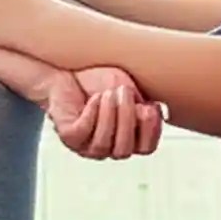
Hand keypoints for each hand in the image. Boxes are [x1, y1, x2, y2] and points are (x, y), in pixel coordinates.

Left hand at [43, 68, 163, 159]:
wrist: (69, 70)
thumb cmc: (98, 81)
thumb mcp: (128, 89)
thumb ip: (141, 104)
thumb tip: (150, 114)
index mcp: (128, 138)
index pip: (146, 149)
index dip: (151, 130)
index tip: (150, 106)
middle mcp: (109, 147)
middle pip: (125, 149)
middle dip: (127, 119)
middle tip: (124, 92)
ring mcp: (87, 146)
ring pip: (103, 144)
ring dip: (108, 115)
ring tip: (107, 93)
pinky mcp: (69, 137)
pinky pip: (83, 132)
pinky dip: (91, 113)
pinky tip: (94, 98)